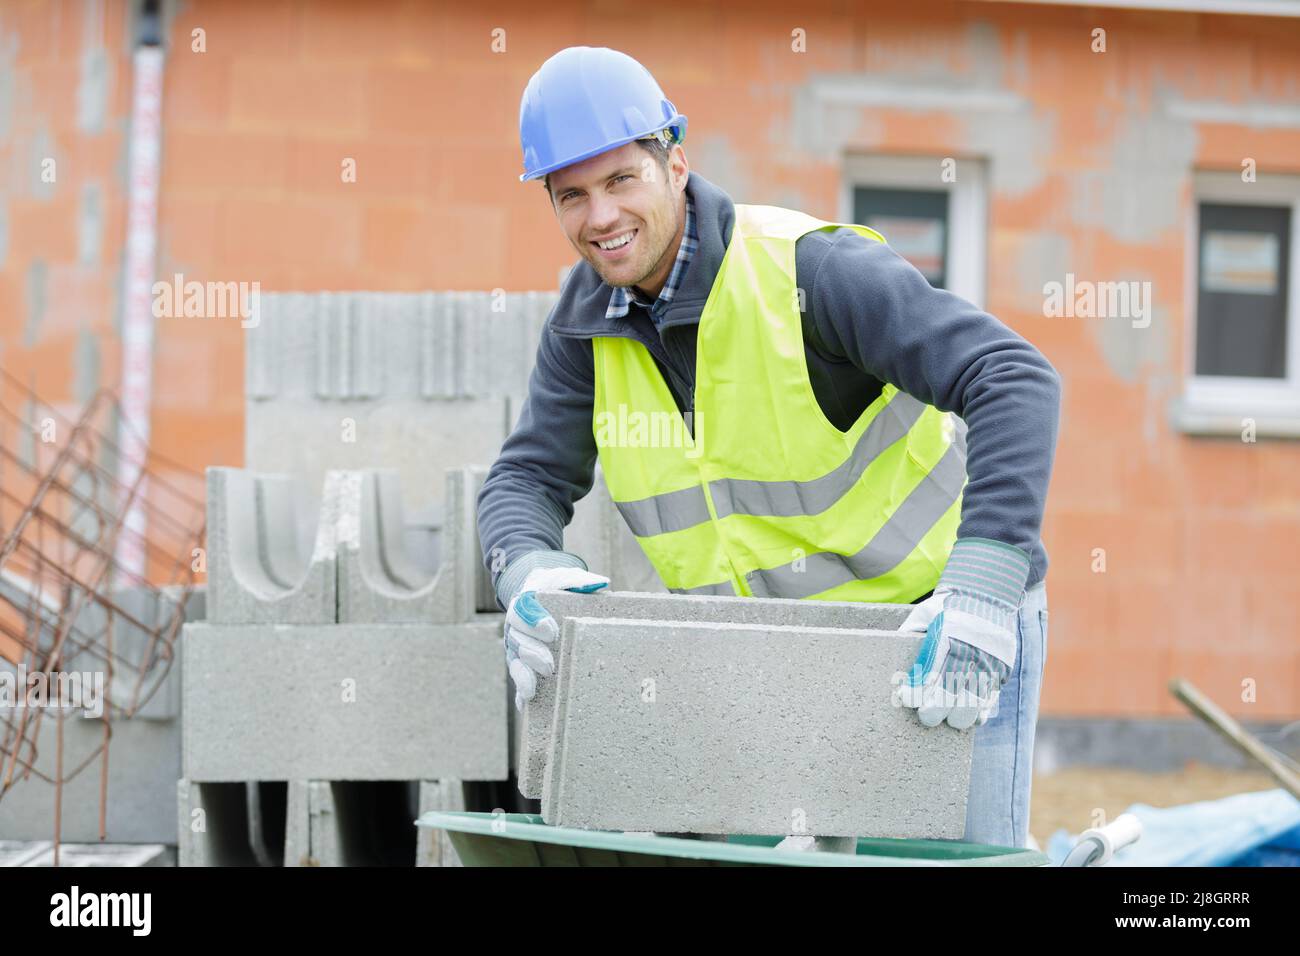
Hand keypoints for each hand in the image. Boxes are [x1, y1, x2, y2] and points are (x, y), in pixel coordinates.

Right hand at [504, 567, 609, 710]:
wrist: (542, 596)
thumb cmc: (557, 588)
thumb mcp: (566, 578)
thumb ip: (579, 581)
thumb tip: (601, 584)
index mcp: (524, 603)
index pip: (522, 610)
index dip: (533, 621)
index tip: (551, 630)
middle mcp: (516, 626)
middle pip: (517, 640)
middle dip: (532, 653)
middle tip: (549, 664)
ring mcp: (517, 646)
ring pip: (515, 661)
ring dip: (524, 675)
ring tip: (534, 688)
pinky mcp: (522, 663)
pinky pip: (518, 678)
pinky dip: (520, 691)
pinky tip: (526, 703)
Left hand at [892, 588, 1015, 729]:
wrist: (987, 593)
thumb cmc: (949, 605)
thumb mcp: (924, 613)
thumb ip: (909, 634)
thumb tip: (893, 655)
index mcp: (945, 641)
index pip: (925, 678)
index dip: (914, 694)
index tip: (905, 698)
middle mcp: (967, 654)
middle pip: (948, 699)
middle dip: (933, 713)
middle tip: (926, 715)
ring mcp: (987, 664)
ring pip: (971, 706)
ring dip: (957, 717)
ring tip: (949, 717)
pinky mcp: (1002, 669)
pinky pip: (990, 699)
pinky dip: (981, 712)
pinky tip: (971, 715)